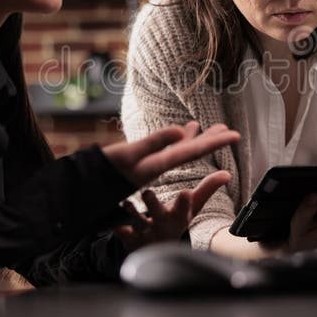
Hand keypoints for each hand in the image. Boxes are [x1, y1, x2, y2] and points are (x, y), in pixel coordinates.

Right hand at [103, 121, 239, 187]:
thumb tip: (179, 131)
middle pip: (189, 150)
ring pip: (177, 150)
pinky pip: (163, 152)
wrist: (82, 190)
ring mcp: (149, 166)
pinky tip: (178, 136)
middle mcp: (157, 165)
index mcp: (158, 164)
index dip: (214, 142)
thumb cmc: (102, 172)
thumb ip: (152, 144)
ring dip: (191, 138)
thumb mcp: (127, 157)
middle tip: (229, 129)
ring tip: (203, 125)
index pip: (193, 151)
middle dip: (208, 139)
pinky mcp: (140, 166)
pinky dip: (172, 142)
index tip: (234, 135)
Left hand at [114, 170, 230, 251]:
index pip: (184, 209)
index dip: (184, 203)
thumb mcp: (191, 209)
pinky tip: (110, 219)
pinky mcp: (129, 238)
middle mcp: (163, 224)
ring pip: (137, 221)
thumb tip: (227, 174)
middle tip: (148, 192)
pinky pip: (120, 232)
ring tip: (126, 202)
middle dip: (153, 205)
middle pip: (158, 214)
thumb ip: (207, 189)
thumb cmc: (175, 220)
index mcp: (179, 216)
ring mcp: (146, 233)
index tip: (185, 193)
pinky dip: (116, 226)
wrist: (156, 249)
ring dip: (131, 212)